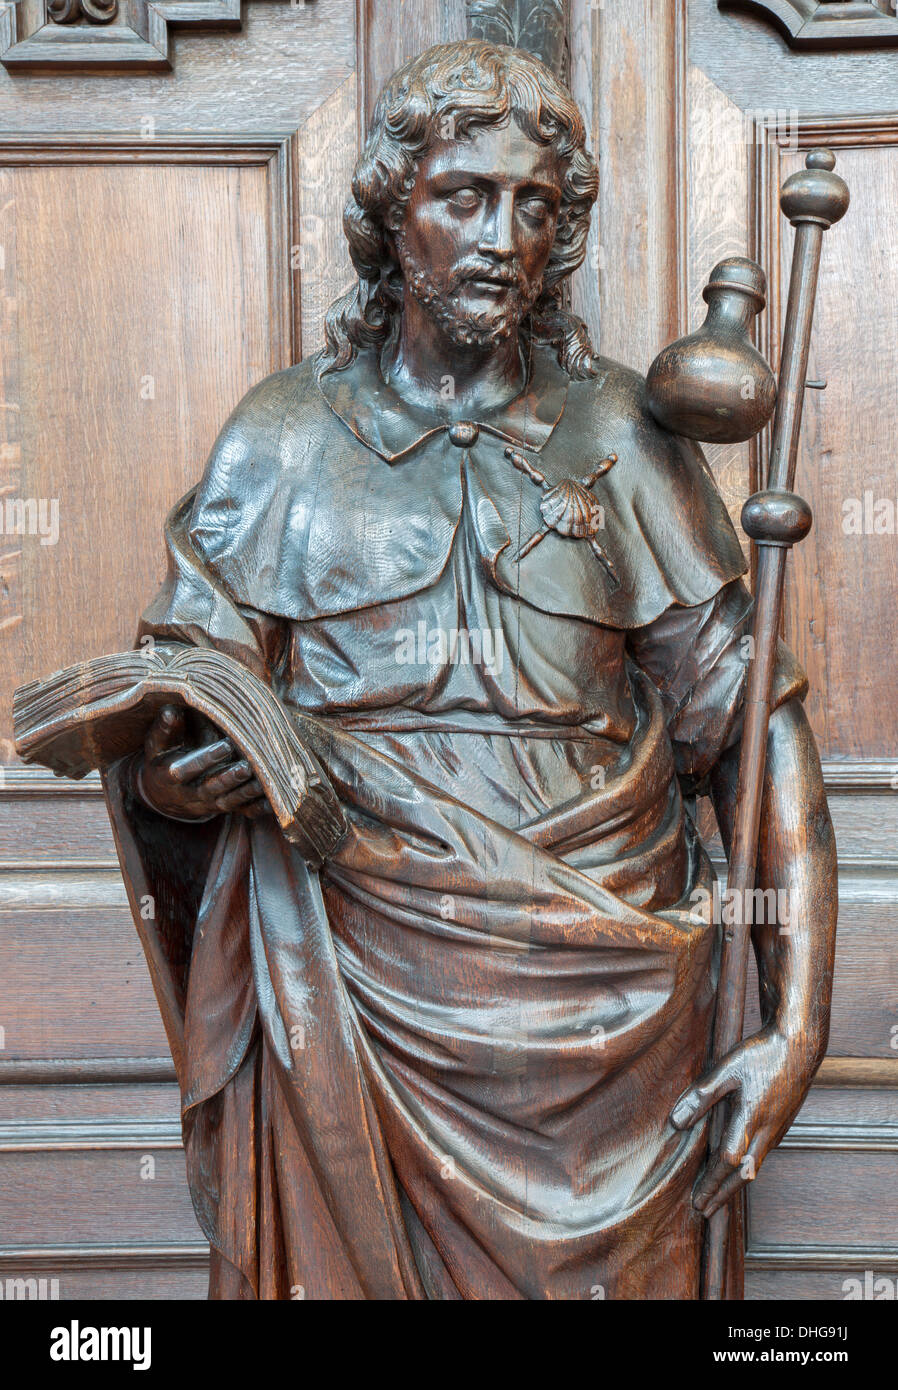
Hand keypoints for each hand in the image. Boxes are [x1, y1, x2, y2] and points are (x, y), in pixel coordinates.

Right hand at [137, 703, 269, 822]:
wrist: (164, 796)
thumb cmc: (163, 761)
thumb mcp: (156, 746)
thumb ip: (165, 730)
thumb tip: (171, 710)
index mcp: (171, 776)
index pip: (187, 770)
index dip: (206, 759)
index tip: (225, 745)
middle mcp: (190, 794)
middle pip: (211, 788)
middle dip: (230, 778)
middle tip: (248, 766)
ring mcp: (209, 804)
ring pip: (229, 802)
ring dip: (247, 792)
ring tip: (265, 779)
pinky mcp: (223, 808)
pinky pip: (242, 811)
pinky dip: (258, 807)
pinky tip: (274, 800)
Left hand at [670, 1027, 818, 1217]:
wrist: (800, 1045)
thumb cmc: (761, 1053)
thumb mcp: (726, 1069)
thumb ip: (700, 1096)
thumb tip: (676, 1122)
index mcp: (750, 1120)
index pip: (727, 1164)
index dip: (711, 1184)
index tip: (697, 1201)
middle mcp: (767, 1132)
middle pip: (744, 1175)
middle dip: (723, 1194)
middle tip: (704, 1210)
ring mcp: (777, 1129)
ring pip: (755, 1167)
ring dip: (735, 1183)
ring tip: (717, 1194)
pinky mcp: (782, 1123)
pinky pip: (762, 1155)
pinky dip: (746, 1168)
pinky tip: (737, 1166)